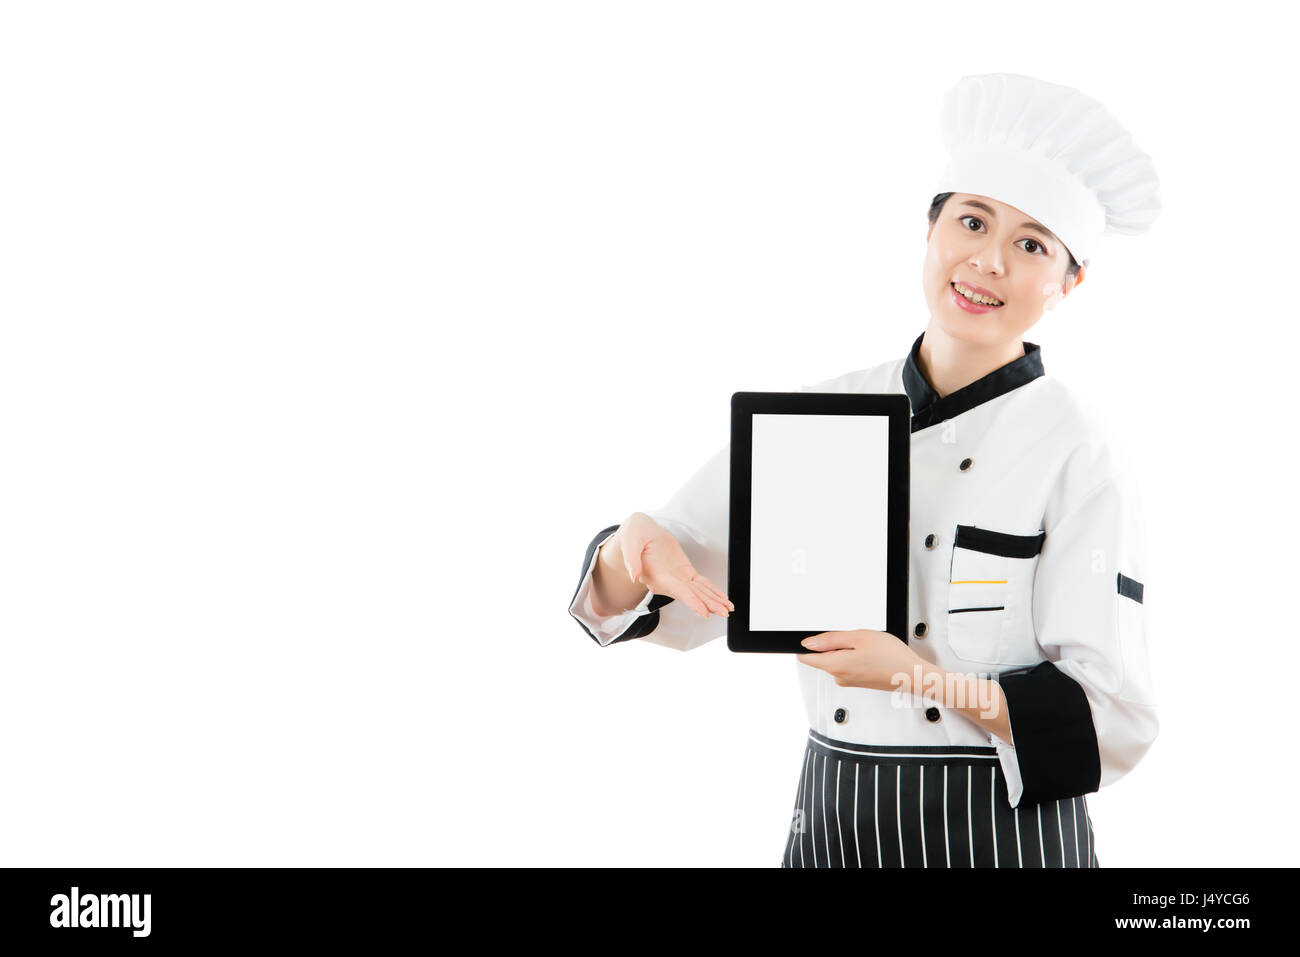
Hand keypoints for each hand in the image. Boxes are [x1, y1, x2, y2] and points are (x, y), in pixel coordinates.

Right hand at [616, 512, 733, 620]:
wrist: (640, 531)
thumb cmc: (634, 535)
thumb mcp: (630, 541)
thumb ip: (631, 559)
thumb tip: (634, 576)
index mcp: (655, 576)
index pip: (677, 591)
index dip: (692, 602)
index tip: (704, 612)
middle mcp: (667, 581)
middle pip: (691, 595)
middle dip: (708, 604)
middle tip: (724, 612)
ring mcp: (676, 578)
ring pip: (698, 592)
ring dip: (713, 600)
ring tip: (727, 609)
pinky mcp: (684, 572)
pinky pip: (700, 584)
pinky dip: (712, 591)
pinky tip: (721, 598)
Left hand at [795, 629, 921, 691]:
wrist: (912, 674)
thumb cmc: (891, 657)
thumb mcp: (858, 637)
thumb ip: (830, 640)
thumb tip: (809, 643)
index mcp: (835, 666)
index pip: (805, 658)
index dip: (807, 645)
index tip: (815, 637)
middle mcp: (839, 677)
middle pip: (823, 657)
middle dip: (833, 645)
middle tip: (855, 639)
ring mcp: (849, 681)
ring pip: (837, 660)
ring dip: (847, 650)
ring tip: (867, 647)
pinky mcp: (858, 682)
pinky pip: (849, 666)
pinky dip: (856, 657)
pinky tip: (871, 654)